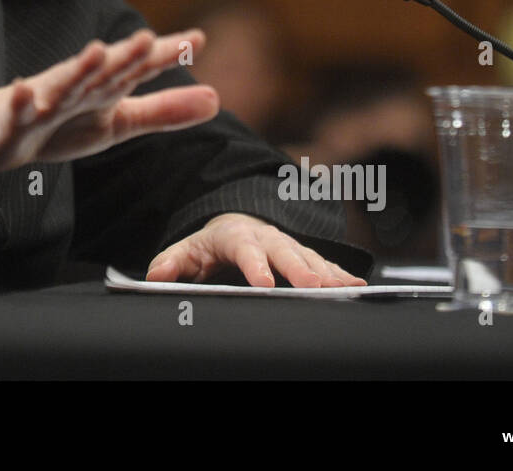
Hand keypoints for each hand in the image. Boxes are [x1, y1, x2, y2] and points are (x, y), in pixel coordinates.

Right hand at [0, 28, 218, 172]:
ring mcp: (43, 101)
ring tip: (98, 50)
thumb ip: (164, 111)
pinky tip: (22, 90)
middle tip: (149, 38)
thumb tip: (217, 98)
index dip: (165, 55)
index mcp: (104, 86)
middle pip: (105, 71)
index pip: (139, 68)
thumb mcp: (118, 121)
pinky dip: (20, 100)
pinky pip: (17, 110)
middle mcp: (77, 86)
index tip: (197, 39)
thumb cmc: (62, 122)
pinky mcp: (13, 120)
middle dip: (126, 55)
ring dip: (79, 68)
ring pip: (64, 85)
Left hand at [145, 213, 366, 287]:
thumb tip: (155, 277)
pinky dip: (341, 275)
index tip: (263, 284)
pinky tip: (357, 286)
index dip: (254, 266)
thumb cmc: (211, 244)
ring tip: (343, 289)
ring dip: (327, 273)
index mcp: (236, 236)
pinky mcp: (304, 255)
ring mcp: (288, 245)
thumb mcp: (188, 250)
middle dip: (300, 269)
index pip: (245, 250)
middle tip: (313, 287)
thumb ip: (172, 262)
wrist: (237, 223)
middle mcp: (267, 237)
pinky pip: (325, 264)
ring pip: (310, 257)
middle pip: (285, 251)